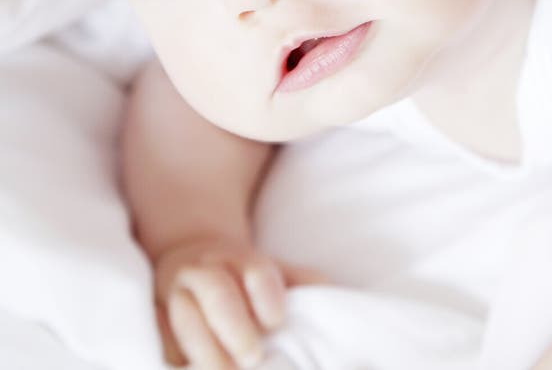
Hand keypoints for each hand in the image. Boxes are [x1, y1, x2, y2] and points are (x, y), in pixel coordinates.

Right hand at [153, 234, 328, 368]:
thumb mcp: (276, 272)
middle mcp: (204, 270)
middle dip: (235, 327)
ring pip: (183, 316)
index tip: (277, 321)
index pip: (256, 271)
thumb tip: (333, 303)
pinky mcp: (152, 316)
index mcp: (239, 258)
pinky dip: (170, 355)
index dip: (266, 294)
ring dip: (205, 349)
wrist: (191, 259)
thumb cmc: (243, 278)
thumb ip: (303, 284)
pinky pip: (156, 336)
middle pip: (217, 293)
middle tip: (253, 358)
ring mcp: (173, 292)